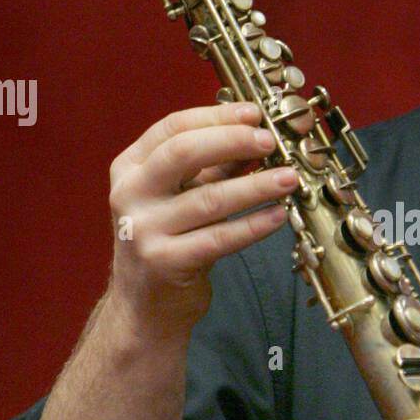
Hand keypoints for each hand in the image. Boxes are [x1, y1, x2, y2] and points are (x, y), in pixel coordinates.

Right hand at [107, 100, 305, 339]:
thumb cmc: (169, 241)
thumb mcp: (183, 195)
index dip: (217, 116)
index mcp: (130, 168)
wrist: (145, 306)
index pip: (172, 127)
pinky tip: (278, 215)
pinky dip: (253, 225)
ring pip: (209, 198)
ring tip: (289, 178)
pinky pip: (219, 238)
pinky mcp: (165, 262)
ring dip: (256, 185)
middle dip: (233, 141)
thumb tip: (259, 133)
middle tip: (271, 141)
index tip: (254, 113)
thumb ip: (215, 165)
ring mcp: (144, 229)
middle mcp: (130, 194)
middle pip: (183, 153)